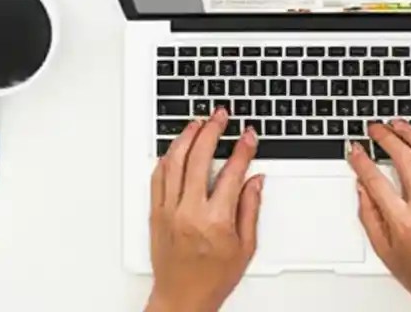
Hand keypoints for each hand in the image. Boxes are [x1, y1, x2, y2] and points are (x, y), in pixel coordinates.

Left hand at [147, 108, 263, 311]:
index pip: (232, 172)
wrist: (182, 298)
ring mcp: (169, 210)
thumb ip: (250, 209)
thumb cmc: (212, 278)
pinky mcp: (155, 212)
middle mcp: (189, 211)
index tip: (248, 136)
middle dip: (212, 130)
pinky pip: (158, 176)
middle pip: (198, 157)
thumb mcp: (245, 247)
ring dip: (187, 137)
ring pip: (174, 161)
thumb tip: (255, 180)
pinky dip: (168, 157)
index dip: (242, 149)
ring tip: (198, 123)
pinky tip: (177, 147)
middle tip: (220, 116)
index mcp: (215, 221)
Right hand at [348, 120, 410, 311]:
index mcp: (403, 223)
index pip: (376, 180)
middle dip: (387, 137)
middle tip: (376, 129)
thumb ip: (369, 216)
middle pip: (406, 159)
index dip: (361, 160)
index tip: (355, 150)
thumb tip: (362, 188)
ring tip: (400, 126)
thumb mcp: (384, 251)